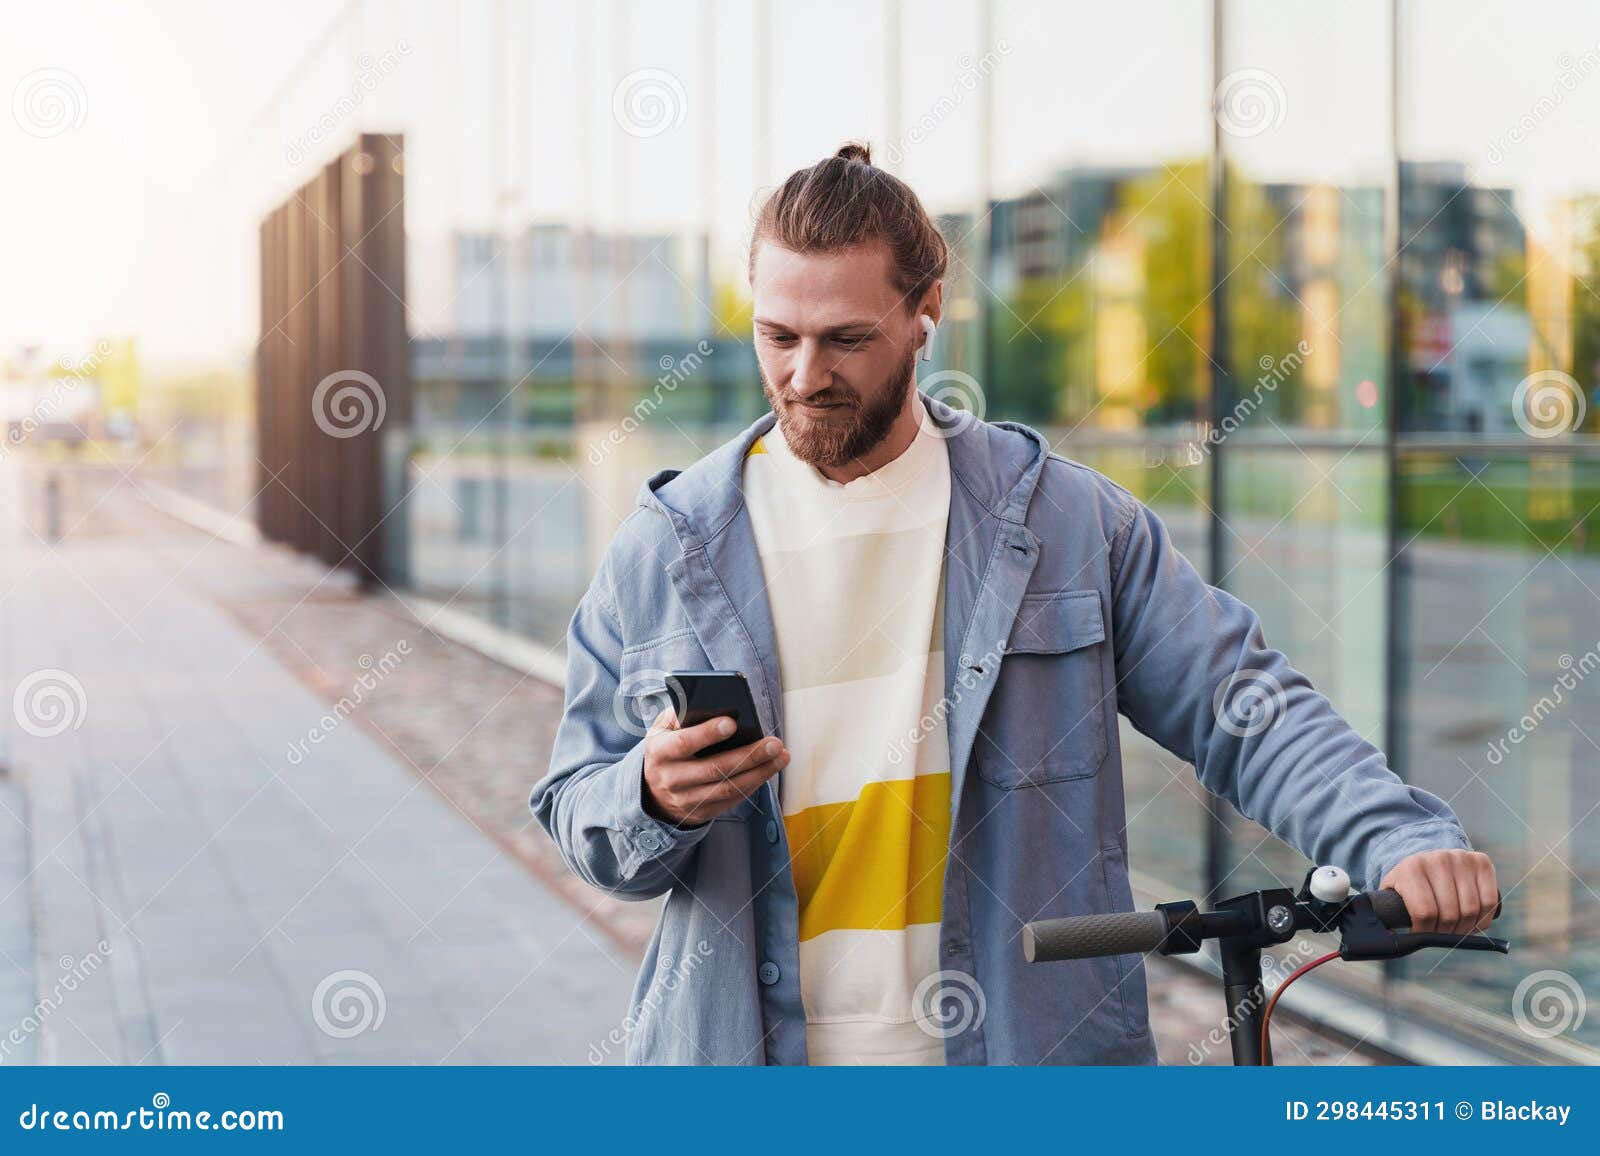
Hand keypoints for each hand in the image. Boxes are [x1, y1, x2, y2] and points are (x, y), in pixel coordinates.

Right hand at [641, 707, 788, 826]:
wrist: (651, 792)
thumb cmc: (667, 748)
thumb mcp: (663, 728)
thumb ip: (683, 714)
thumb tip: (716, 705)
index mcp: (659, 752)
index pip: (683, 743)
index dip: (707, 734)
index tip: (732, 722)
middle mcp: (670, 779)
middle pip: (714, 769)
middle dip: (748, 755)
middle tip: (775, 743)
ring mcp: (685, 800)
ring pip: (728, 788)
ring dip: (759, 772)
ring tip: (781, 756)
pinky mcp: (700, 813)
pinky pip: (732, 800)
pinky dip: (754, 784)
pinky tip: (769, 769)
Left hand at [1379, 848, 1497, 933]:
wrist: (1429, 858)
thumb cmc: (1410, 883)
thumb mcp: (1393, 893)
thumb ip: (1387, 914)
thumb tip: (1388, 938)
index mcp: (1411, 868)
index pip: (1425, 912)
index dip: (1426, 931)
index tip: (1423, 934)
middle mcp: (1437, 859)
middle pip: (1450, 914)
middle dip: (1446, 932)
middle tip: (1442, 934)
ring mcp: (1461, 858)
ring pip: (1471, 910)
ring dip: (1466, 929)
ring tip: (1456, 930)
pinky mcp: (1481, 862)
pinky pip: (1490, 902)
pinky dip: (1483, 919)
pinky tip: (1473, 922)